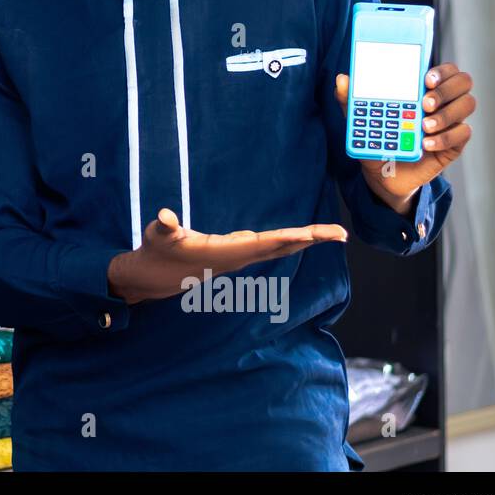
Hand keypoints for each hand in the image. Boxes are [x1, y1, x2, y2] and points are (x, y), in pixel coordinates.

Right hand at [107, 207, 346, 304]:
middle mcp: (239, 257)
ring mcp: (238, 258)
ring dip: (304, 241)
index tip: (318, 235)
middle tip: (341, 233)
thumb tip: (166, 218)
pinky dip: (288, 242)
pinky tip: (299, 238)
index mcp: (227, 251)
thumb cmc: (157, 251)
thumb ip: (164, 227)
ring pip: (279, 249)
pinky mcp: (235, 255)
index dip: (294, 237)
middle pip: (282, 247)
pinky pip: (270, 248)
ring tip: (330, 234)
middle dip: (311, 240)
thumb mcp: (157, 236)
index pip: (267, 243)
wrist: (152, 277)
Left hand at [335, 62, 474, 207]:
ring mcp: (451, 120)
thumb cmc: (378, 140)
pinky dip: (445, 137)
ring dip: (446, 114)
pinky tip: (427, 144)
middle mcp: (442, 100)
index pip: (446, 69)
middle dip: (446, 89)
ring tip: (423, 126)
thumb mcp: (361, 121)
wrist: (384, 174)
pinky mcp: (455, 142)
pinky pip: (463, 133)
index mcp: (423, 88)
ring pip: (467, 104)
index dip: (442, 70)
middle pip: (463, 82)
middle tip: (425, 103)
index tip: (426, 79)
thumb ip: (351, 100)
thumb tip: (341, 79)